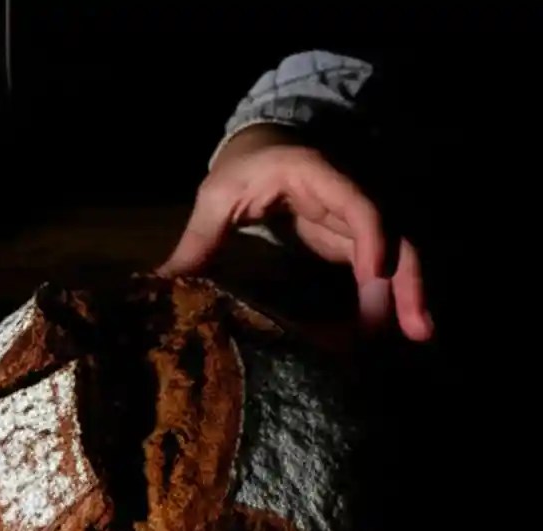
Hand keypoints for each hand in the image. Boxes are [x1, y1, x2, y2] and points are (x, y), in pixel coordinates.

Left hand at [161, 124, 432, 341]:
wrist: (266, 146)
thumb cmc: (241, 169)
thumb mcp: (216, 198)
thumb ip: (197, 240)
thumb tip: (161, 284)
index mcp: (315, 173)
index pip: (356, 200)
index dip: (372, 234)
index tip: (376, 272)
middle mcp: (350, 192)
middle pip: (393, 232)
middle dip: (407, 279)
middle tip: (415, 327)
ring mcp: (357, 217)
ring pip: (396, 254)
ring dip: (407, 295)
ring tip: (418, 336)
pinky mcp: (355, 240)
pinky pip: (380, 269)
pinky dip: (388, 297)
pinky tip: (393, 329)